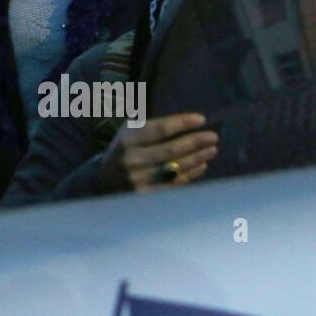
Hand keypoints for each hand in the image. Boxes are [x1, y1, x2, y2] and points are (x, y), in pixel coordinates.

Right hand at [96, 113, 218, 193]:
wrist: (103, 181)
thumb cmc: (123, 149)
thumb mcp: (129, 131)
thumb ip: (152, 125)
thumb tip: (188, 122)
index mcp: (128, 140)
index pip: (159, 129)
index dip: (182, 123)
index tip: (201, 119)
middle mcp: (132, 160)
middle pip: (170, 150)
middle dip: (195, 142)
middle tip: (213, 137)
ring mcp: (138, 180)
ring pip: (175, 168)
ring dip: (197, 158)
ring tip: (212, 150)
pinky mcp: (145, 196)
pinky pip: (173, 184)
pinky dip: (190, 174)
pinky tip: (201, 165)